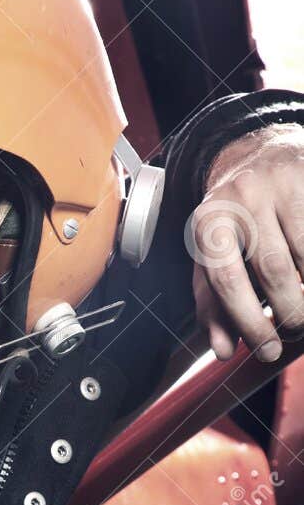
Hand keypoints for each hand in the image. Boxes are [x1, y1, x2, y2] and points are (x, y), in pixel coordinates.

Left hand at [189, 120, 303, 361]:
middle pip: (273, 270)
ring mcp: (282, 184)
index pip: (228, 281)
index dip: (249, 323)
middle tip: (295, 329)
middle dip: (290, 311)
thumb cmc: (233, 220)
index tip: (267, 350)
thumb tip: (222, 351)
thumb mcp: (211, 259)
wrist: (258, 154)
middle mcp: (243, 198)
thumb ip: (212, 306)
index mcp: (209, 222)